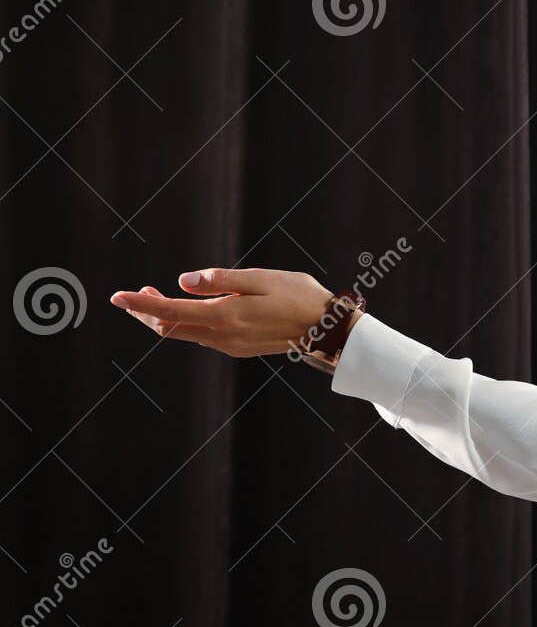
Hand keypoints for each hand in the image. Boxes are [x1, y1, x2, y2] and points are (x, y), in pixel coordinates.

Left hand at [109, 268, 333, 358]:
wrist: (327, 329)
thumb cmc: (300, 297)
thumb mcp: (262, 279)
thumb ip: (222, 280)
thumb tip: (184, 281)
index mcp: (226, 316)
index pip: (170, 311)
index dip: (140, 304)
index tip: (117, 296)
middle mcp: (223, 336)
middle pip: (169, 328)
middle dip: (146, 312)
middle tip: (132, 294)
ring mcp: (230, 345)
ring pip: (184, 333)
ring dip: (166, 317)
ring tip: (155, 296)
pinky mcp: (239, 348)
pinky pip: (203, 337)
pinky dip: (187, 323)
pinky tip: (191, 310)